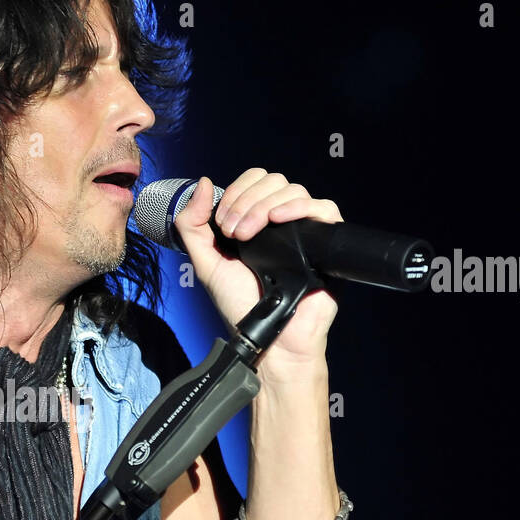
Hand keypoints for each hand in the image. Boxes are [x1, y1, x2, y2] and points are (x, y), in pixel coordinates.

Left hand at [172, 168, 341, 380]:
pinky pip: (323, 207)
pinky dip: (299, 207)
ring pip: (294, 190)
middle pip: (273, 181)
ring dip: (265, 206)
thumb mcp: (207, 264)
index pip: (253, 181)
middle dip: (247, 200)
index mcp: (256, 220)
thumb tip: (203, 185)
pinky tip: (280, 221)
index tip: (223, 223)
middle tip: (235, 232)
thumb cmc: (240, 306)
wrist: (270, 338)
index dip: (237, 192)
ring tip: (252, 236)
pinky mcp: (326, 240)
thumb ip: (193, 226)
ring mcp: (304, 229)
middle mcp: (281, 221)